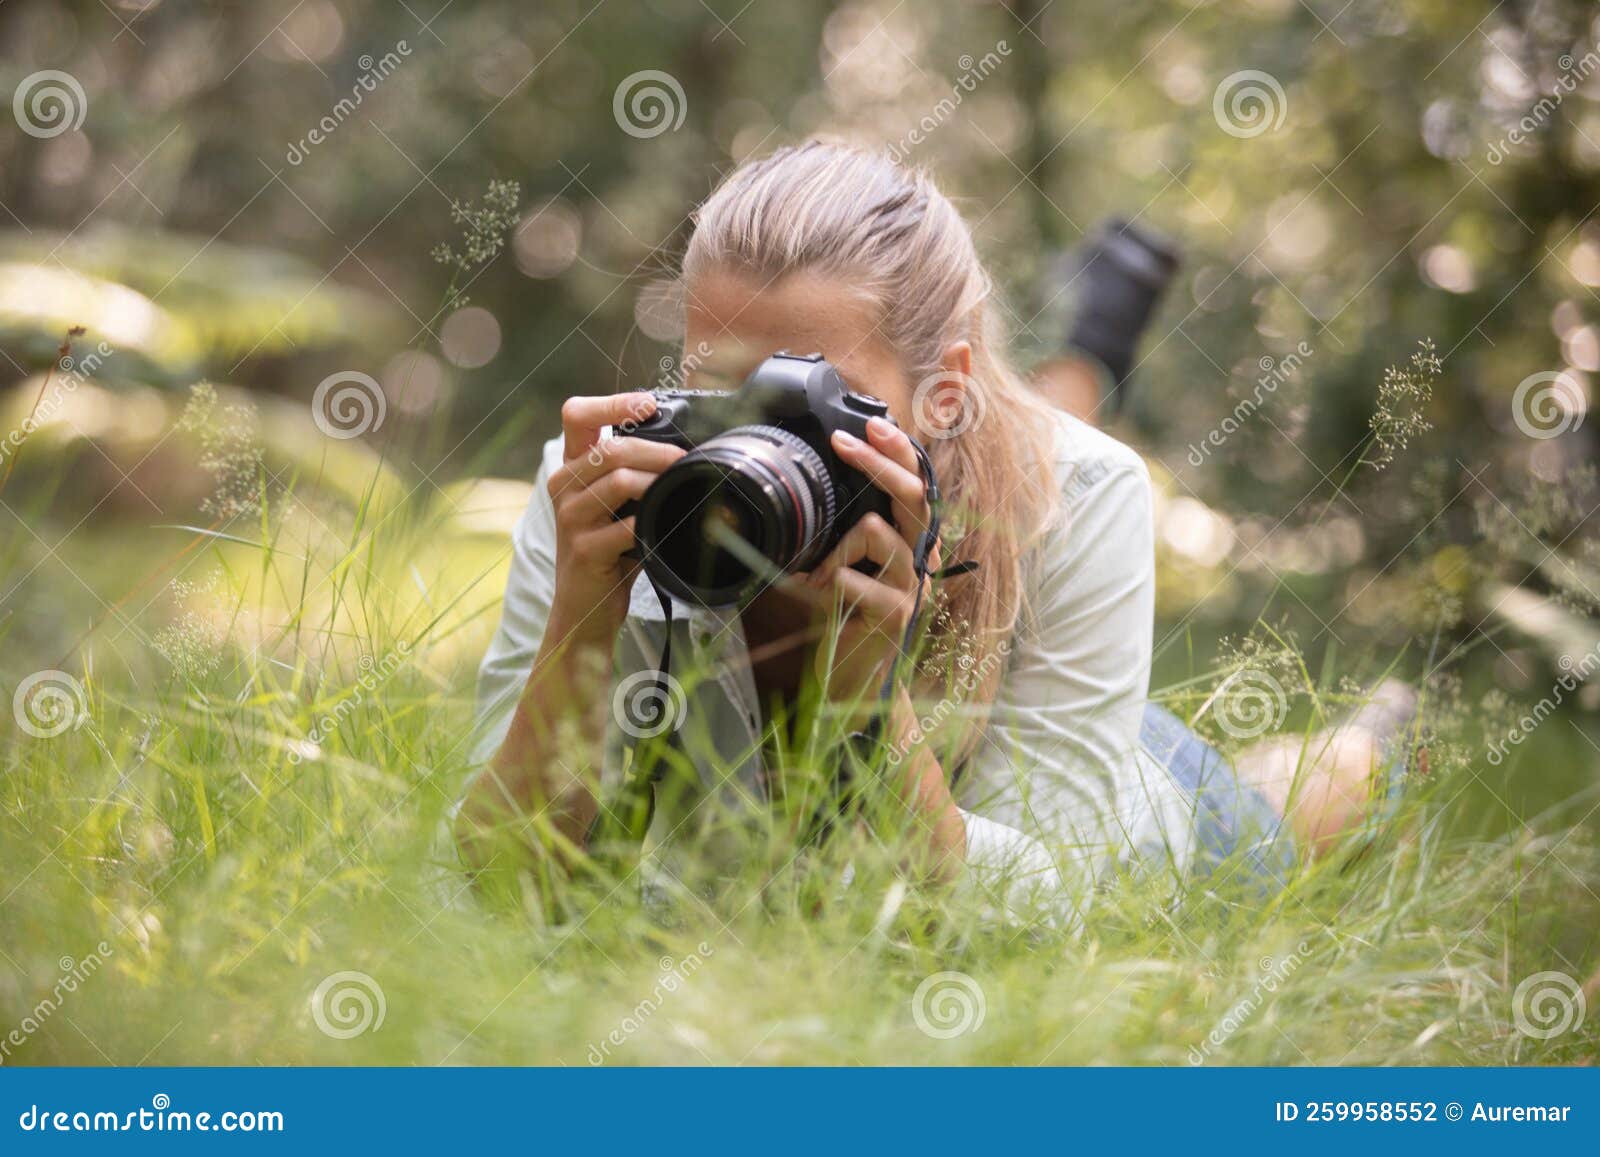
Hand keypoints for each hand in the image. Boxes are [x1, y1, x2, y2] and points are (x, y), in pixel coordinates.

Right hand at [545, 393, 684, 646]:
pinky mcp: (584, 549)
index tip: (647, 404)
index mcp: (572, 468)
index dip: (612, 402)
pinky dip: (651, 523)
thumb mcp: (618, 505)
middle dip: (657, 451)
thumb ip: (635, 474)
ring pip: (618, 480)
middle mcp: (564, 487)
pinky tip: (664, 526)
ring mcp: (570, 518)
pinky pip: (625, 526)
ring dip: (657, 482)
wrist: (586, 606)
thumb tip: (686, 448)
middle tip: (685, 460)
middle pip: (611, 448)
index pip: (577, 415)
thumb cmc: (610, 552)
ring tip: (679, 490)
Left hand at [806, 415, 936, 707]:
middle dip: (878, 463)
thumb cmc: (842, 615)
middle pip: (914, 494)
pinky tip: (822, 599)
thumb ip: (841, 528)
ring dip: (836, 548)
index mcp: (910, 539)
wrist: (849, 679)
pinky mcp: (897, 614)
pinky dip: (827, 583)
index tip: (874, 423)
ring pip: (874, 531)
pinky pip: (854, 578)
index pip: (918, 484)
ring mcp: (913, 585)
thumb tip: (810, 482)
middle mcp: (920, 556)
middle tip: (844, 443)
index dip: (901, 451)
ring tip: (821, 574)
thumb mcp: (841, 562)